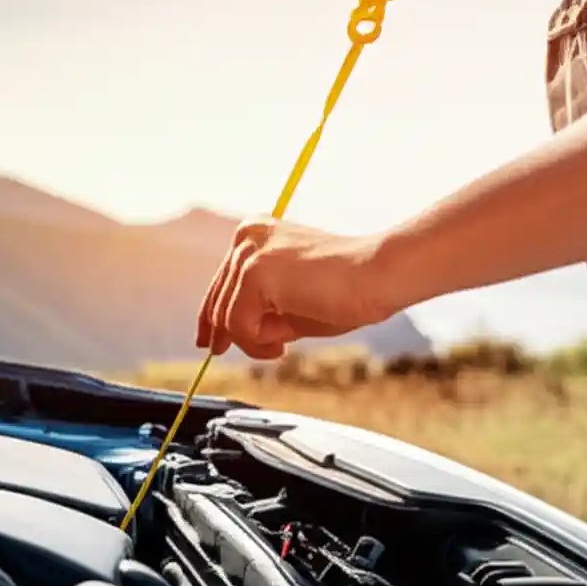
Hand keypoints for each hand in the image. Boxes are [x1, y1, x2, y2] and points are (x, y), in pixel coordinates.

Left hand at [195, 216, 398, 359]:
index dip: (210, 319)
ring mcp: (247, 252)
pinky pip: (238, 325)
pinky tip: (285, 341)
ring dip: (255, 341)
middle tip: (267, 351)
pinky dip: (259, 341)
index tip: (208, 344)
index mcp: (254, 234)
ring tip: (285, 344)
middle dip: (234, 337)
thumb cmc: (344, 290)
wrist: (377, 277)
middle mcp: (245, 237)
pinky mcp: (253, 272)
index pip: (219, 283)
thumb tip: (223, 337)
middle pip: (217, 302)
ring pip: (225, 318)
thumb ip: (258, 312)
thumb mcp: (288, 303)